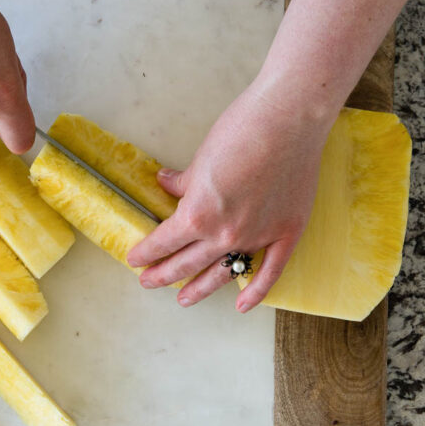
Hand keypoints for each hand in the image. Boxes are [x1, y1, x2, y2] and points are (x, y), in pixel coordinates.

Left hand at [126, 81, 332, 311]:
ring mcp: (258, 237)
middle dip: (163, 274)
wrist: (288, 119)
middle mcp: (224, 234)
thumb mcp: (201, 157)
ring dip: (200, 289)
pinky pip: (269, 272)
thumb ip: (183, 182)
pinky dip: (255, 292)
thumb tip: (166, 185)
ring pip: (223, 273)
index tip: (136, 259)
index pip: (164, 242)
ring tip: (183, 299)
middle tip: (148, 281)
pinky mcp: (286, 234)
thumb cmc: (241, 130)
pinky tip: (241, 306)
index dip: (146, 252)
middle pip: (187, 263)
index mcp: (197, 214)